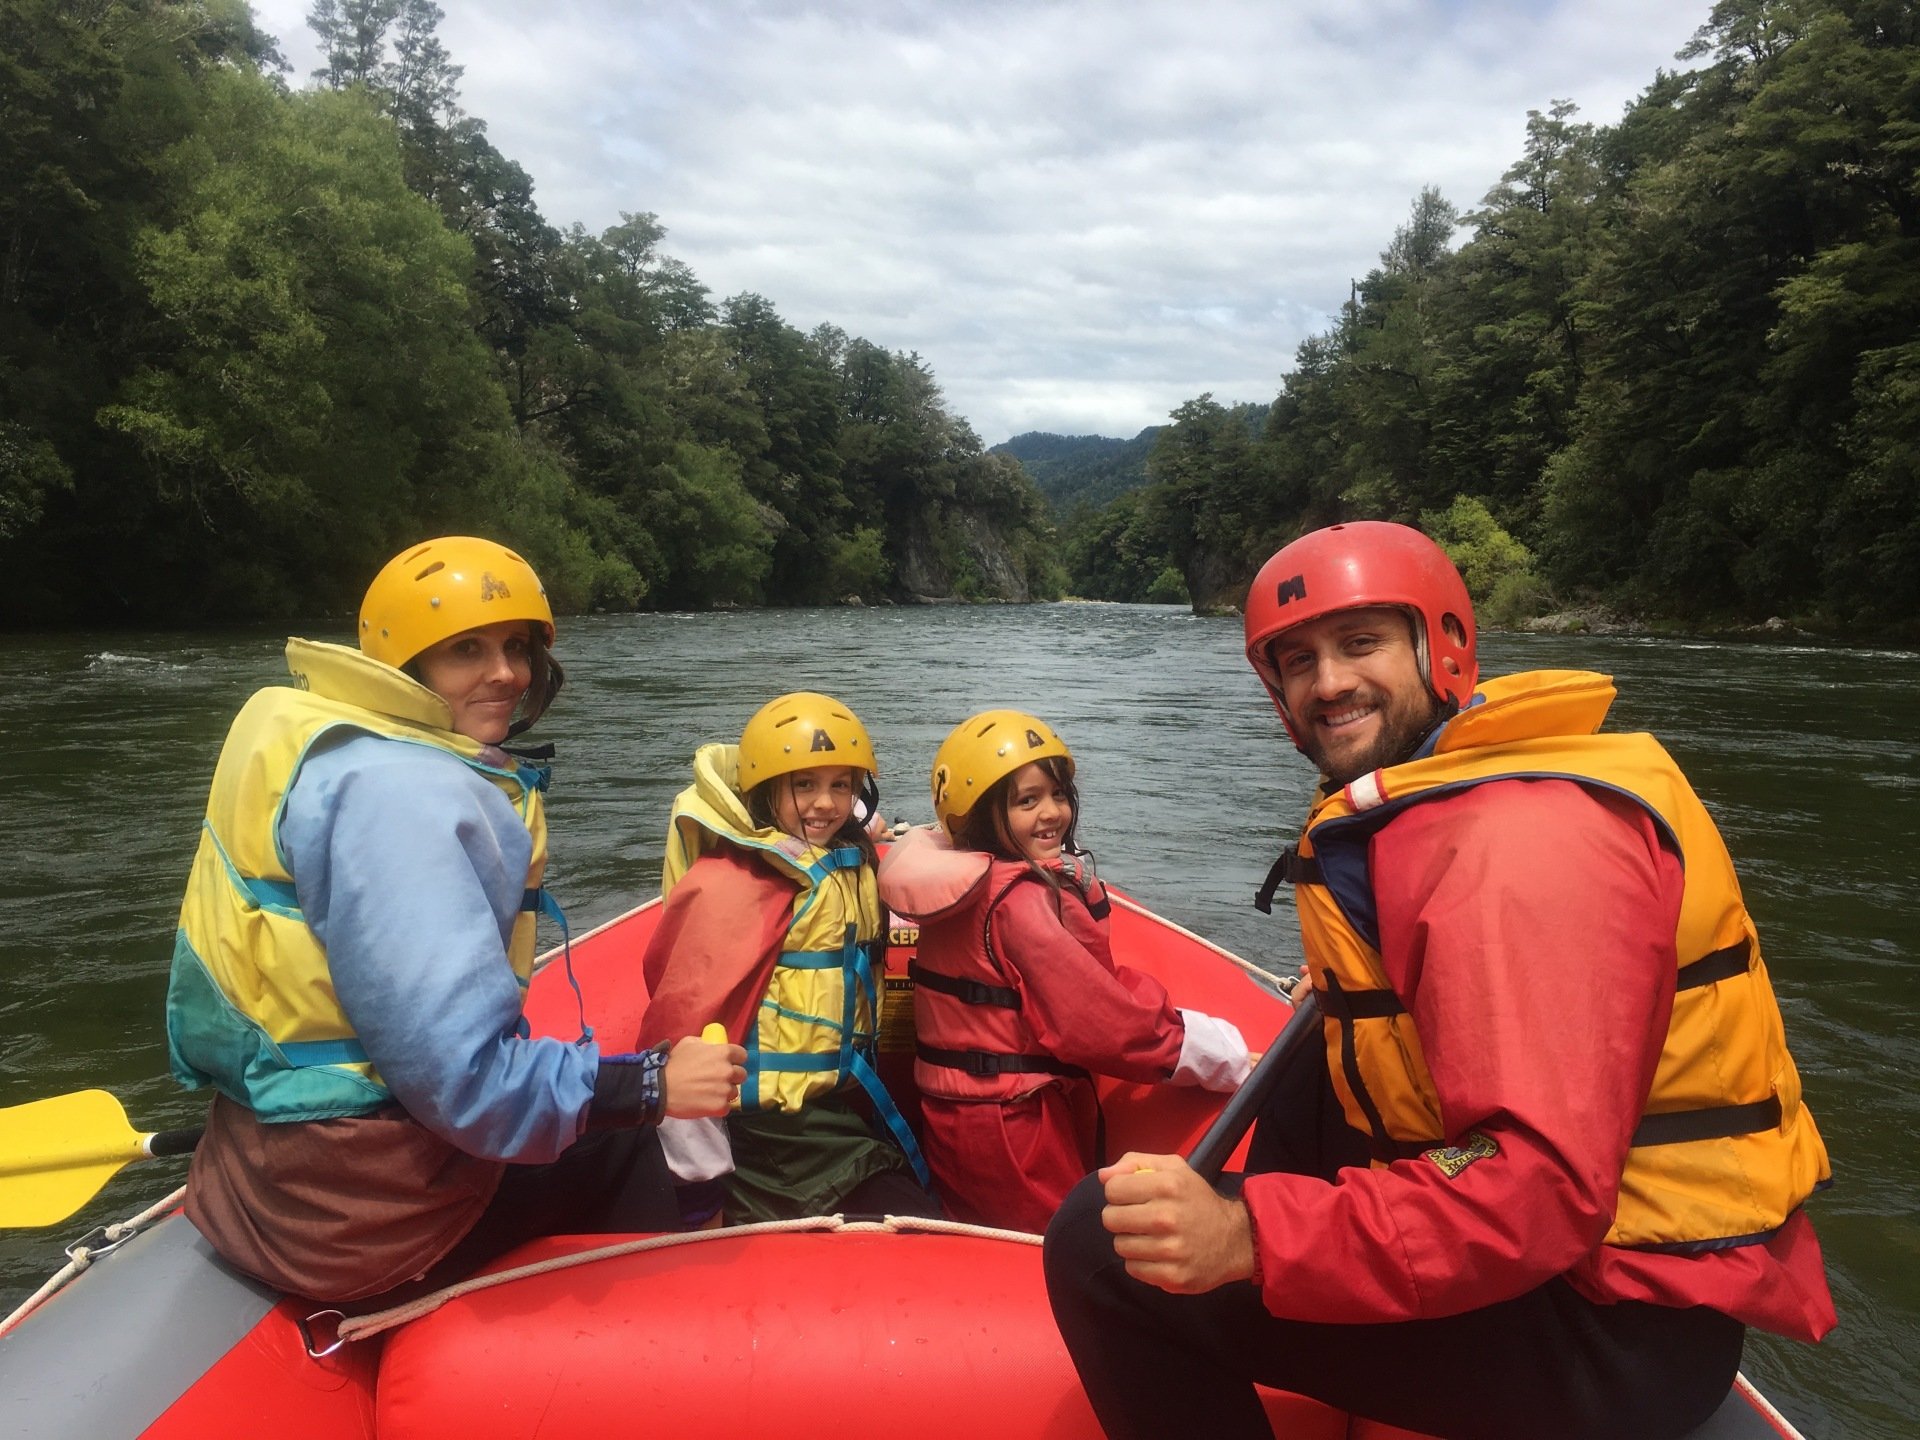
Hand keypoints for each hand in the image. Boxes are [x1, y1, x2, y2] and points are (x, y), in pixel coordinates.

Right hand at [662, 1035, 745, 1118]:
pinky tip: (706, 1104)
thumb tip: (713, 1045)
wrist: (661, 1088)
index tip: (728, 1064)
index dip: (736, 1060)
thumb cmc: (674, 1064)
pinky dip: (718, 1107)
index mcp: (723, 1052)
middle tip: (717, 1080)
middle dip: (731, 1077)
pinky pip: (726, 1107)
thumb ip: (705, 1043)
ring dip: (724, 1093)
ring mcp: (725, 1090)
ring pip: (734, 1092)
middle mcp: (728, 1070)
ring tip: (709, 1094)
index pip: (742, 1056)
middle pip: (741, 1075)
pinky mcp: (720, 1106)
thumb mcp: (689, 1043)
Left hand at [1097, 1151, 1255, 1293]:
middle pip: (1110, 1219)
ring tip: (1149, 1237)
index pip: (1113, 1189)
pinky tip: (1156, 1254)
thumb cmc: (1197, 1200)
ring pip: (1120, 1246)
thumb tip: (1104, 1176)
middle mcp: (1167, 1217)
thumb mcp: (1174, 1168)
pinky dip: (1140, 1262)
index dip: (1118, 1192)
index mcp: (1167, 1186)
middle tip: (1137, 1218)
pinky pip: (1133, 1269)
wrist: (1234, 1239)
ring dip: (1130, 1241)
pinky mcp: (1172, 1276)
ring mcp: (1170, 1250)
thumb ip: (1136, 1162)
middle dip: (1120, 1217)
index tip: (1131, 1197)